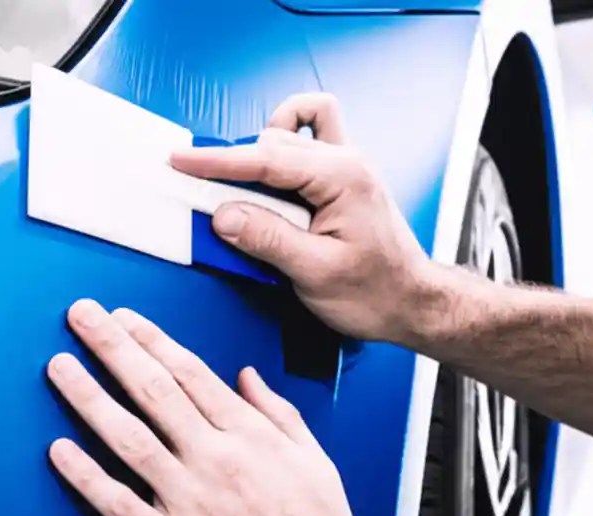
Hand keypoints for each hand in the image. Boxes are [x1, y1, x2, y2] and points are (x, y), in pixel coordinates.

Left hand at [46, 299, 383, 515]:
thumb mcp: (315, 462)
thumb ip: (278, 414)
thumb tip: (247, 377)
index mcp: (250, 437)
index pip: (189, 373)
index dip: (150, 340)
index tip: (123, 318)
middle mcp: (217, 460)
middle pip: (153, 391)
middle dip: (113, 347)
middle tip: (82, 316)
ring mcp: (191, 503)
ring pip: (129, 437)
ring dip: (89, 397)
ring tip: (60, 368)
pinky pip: (119, 504)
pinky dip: (86, 476)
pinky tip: (60, 451)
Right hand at [170, 93, 442, 343]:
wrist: (411, 303)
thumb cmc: (375, 293)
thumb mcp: (315, 273)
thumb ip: (267, 239)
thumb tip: (223, 215)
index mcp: (342, 177)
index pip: (266, 158)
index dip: (217, 161)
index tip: (180, 161)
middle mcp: (346, 161)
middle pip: (272, 143)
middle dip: (232, 165)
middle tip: (202, 198)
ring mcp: (346, 165)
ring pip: (287, 135)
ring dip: (257, 158)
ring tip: (238, 196)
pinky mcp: (341, 178)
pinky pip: (310, 138)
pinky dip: (284, 147)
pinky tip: (270, 180)